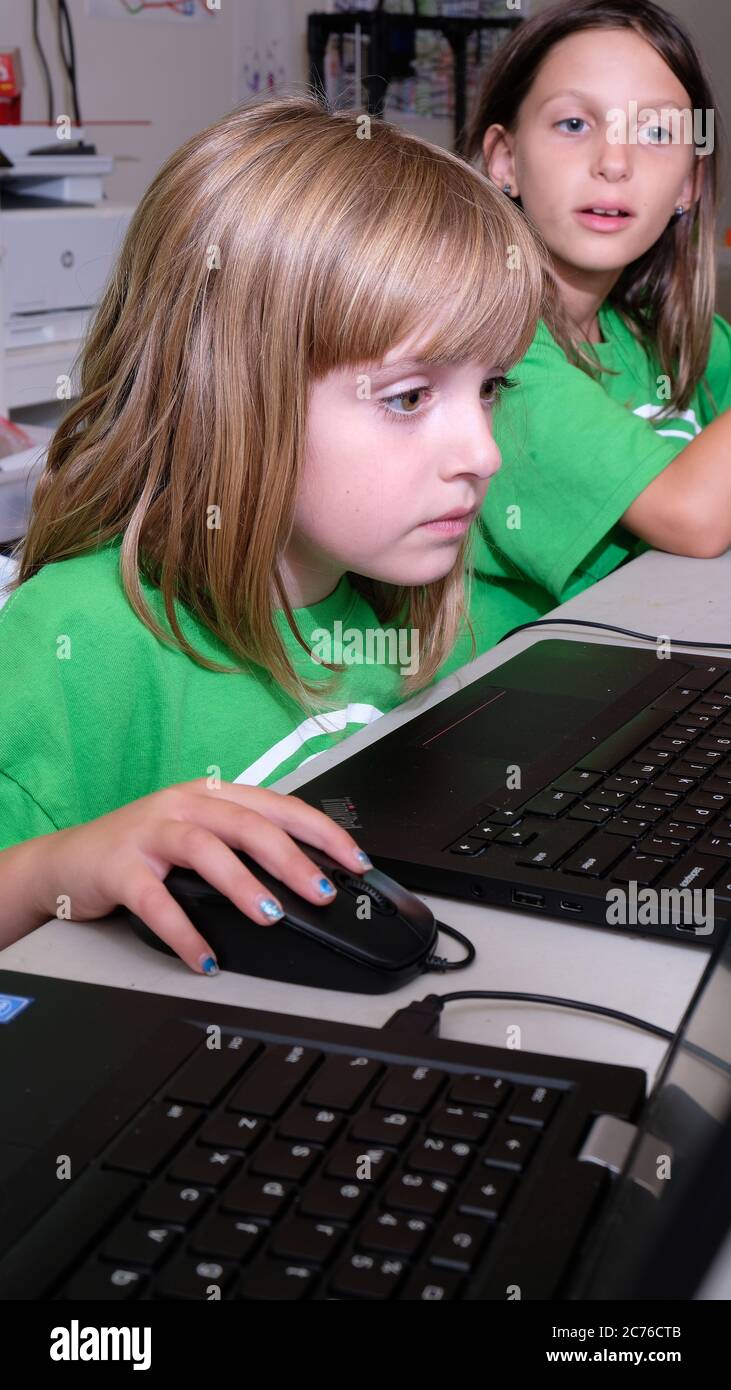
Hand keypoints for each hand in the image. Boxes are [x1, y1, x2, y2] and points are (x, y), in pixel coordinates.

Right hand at [42, 778, 371, 972]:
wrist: (65, 862)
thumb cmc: (141, 851)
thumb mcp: (197, 836)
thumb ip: (243, 845)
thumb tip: (310, 877)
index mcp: (211, 795)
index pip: (278, 806)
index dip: (321, 832)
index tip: (356, 860)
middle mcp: (183, 806)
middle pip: (248, 823)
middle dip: (292, 859)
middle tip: (322, 892)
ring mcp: (149, 833)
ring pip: (206, 849)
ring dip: (244, 884)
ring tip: (271, 916)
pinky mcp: (119, 868)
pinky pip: (156, 901)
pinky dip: (184, 931)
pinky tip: (204, 956)